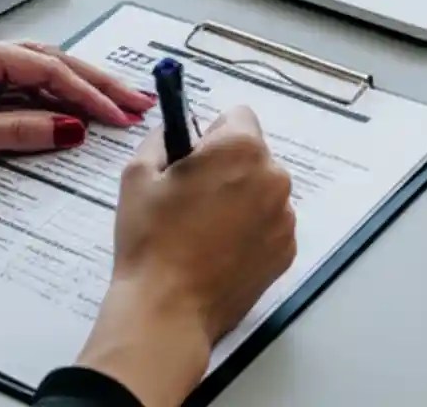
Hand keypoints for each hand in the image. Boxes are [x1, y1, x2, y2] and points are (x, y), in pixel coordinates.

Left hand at [0, 34, 154, 174]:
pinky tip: (77, 114)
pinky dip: (58, 102)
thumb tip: (69, 129)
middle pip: (55, 64)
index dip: (88, 95)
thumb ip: (15, 131)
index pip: (49, 71)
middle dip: (100, 83)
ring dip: (83, 89)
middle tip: (138, 101)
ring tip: (120, 104)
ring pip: (45, 75)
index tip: (118, 115)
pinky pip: (27, 92)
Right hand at [77, 106, 296, 406]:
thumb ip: (162, 138)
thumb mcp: (138, 174)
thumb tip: (177, 129)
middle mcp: (274, 176)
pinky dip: (250, 231)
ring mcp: (285, 217)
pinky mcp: (287, 250)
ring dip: (241, 199)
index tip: (193, 158)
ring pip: (262, 190)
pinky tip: (218, 251)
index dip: (211, 134)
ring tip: (203, 230)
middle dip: (227, 167)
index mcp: (242, 149)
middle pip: (253, 155)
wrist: (168, 309)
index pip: (238, 116)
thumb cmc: (151, 239)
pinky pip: (269, 224)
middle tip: (192, 198)